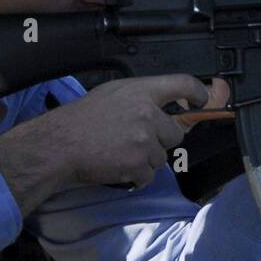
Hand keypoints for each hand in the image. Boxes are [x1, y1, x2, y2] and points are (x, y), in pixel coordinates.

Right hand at [0, 74, 210, 213]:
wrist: (58, 145)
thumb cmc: (80, 120)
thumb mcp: (112, 95)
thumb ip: (141, 99)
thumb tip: (164, 110)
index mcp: (140, 91)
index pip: (182, 84)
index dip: (198, 92)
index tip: (203, 100)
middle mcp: (147, 112)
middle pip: (176, 132)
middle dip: (160, 140)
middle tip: (134, 141)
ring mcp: (144, 139)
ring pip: (162, 156)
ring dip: (146, 160)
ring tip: (119, 153)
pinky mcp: (139, 163)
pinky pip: (149, 175)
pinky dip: (135, 176)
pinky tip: (117, 166)